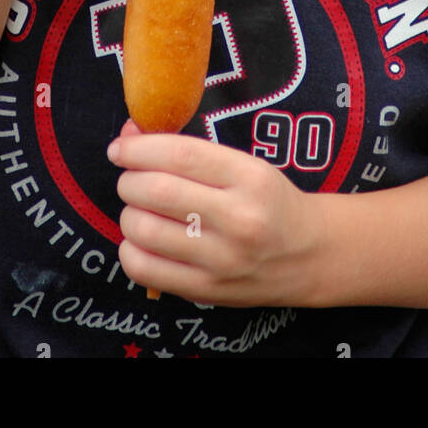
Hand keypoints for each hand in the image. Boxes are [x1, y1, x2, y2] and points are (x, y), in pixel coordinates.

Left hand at [108, 121, 321, 305]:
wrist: (308, 255)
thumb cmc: (267, 200)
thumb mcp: (243, 164)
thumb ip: (189, 151)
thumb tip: (129, 136)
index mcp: (249, 177)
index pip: (181, 155)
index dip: (139, 149)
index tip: (119, 149)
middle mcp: (238, 219)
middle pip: (157, 192)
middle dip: (129, 181)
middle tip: (131, 180)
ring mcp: (222, 260)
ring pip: (145, 230)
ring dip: (128, 214)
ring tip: (139, 210)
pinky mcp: (206, 291)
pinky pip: (145, 269)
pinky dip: (130, 249)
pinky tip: (142, 240)